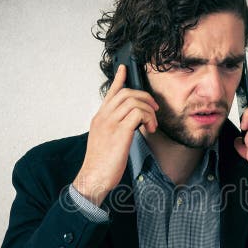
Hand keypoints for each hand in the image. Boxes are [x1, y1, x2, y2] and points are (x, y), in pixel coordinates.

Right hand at [73, 65, 158, 205]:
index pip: (110, 93)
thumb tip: (131, 124)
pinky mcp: (120, 132)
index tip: (124, 68)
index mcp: (99, 118)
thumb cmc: (101, 164)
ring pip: (133, 101)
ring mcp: (110, 123)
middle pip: (126, 93)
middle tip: (154, 110)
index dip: (119, 79)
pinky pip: (138, 114)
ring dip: (149, 110)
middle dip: (145, 97)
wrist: (93, 178)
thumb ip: (115, 129)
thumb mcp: (105, 141)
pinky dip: (149, 118)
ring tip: (152, 124)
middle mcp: (103, 117)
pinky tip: (150, 129)